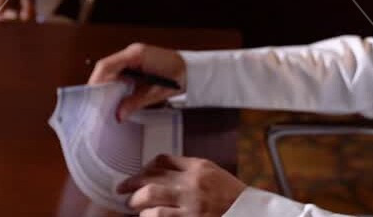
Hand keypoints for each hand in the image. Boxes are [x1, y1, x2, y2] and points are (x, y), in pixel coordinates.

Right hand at [88, 43, 185, 121]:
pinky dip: (117, 84)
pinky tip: (117, 97)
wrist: (194, 70)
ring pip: (113, 71)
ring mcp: (135, 57)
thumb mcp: (156, 93)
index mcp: (136, 55)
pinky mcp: (138, 63)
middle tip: (96, 103)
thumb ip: (135, 102)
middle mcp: (133, 53)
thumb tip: (118, 115)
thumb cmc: (180, 76)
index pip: (107, 65)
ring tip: (105, 103)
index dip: (96, 80)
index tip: (91, 95)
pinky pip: (121, 72)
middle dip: (100, 85)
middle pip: (107, 68)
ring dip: (108, 86)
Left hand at [117, 154, 246, 216]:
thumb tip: (159, 174)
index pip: (164, 160)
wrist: (249, 214)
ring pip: (151, 198)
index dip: (146, 167)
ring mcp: (190, 204)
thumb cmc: (232, 197)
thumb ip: (189, 171)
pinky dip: (148, 216)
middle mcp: (193, 183)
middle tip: (122, 189)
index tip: (138, 174)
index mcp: (199, 167)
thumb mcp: (213, 175)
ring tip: (132, 206)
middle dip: (132, 184)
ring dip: (137, 202)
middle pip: (152, 178)